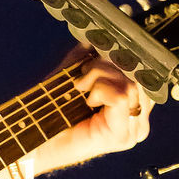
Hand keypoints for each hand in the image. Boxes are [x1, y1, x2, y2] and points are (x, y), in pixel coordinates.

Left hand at [28, 43, 157, 175]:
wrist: (36, 144)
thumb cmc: (52, 113)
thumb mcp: (74, 73)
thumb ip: (90, 55)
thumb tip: (100, 34)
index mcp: (133, 102)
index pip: (141, 69)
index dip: (118, 59)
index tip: (92, 63)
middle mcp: (138, 117)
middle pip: (137, 75)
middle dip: (106, 68)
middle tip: (83, 79)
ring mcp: (133, 129)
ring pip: (129, 84)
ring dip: (100, 78)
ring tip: (82, 89)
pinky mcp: (122, 136)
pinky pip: (121, 96)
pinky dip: (100, 90)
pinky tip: (87, 100)